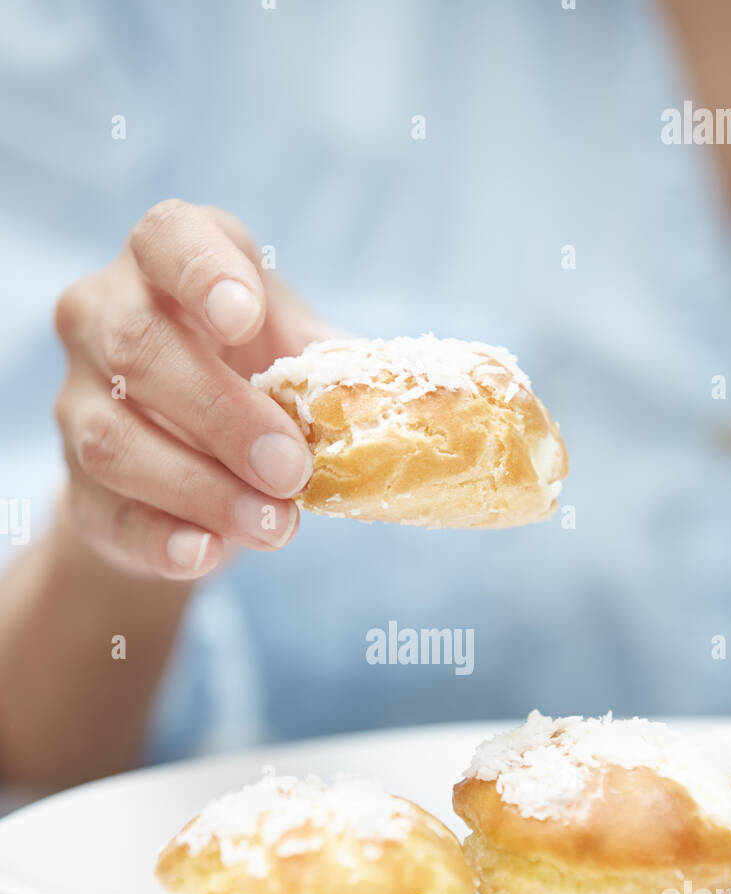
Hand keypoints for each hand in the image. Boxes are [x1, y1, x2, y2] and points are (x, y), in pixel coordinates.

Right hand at [54, 199, 330, 578]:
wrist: (182, 463)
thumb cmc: (246, 377)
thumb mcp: (291, 351)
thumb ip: (330, 364)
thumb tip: (390, 397)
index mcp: (163, 262)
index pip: (168, 240)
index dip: (202, 275)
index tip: (244, 317)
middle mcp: (102, 318)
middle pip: (138, 350)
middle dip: (222, 415)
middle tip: (291, 468)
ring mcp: (77, 403)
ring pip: (114, 440)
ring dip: (201, 489)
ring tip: (274, 525)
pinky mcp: (79, 487)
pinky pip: (107, 512)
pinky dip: (160, 539)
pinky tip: (206, 553)